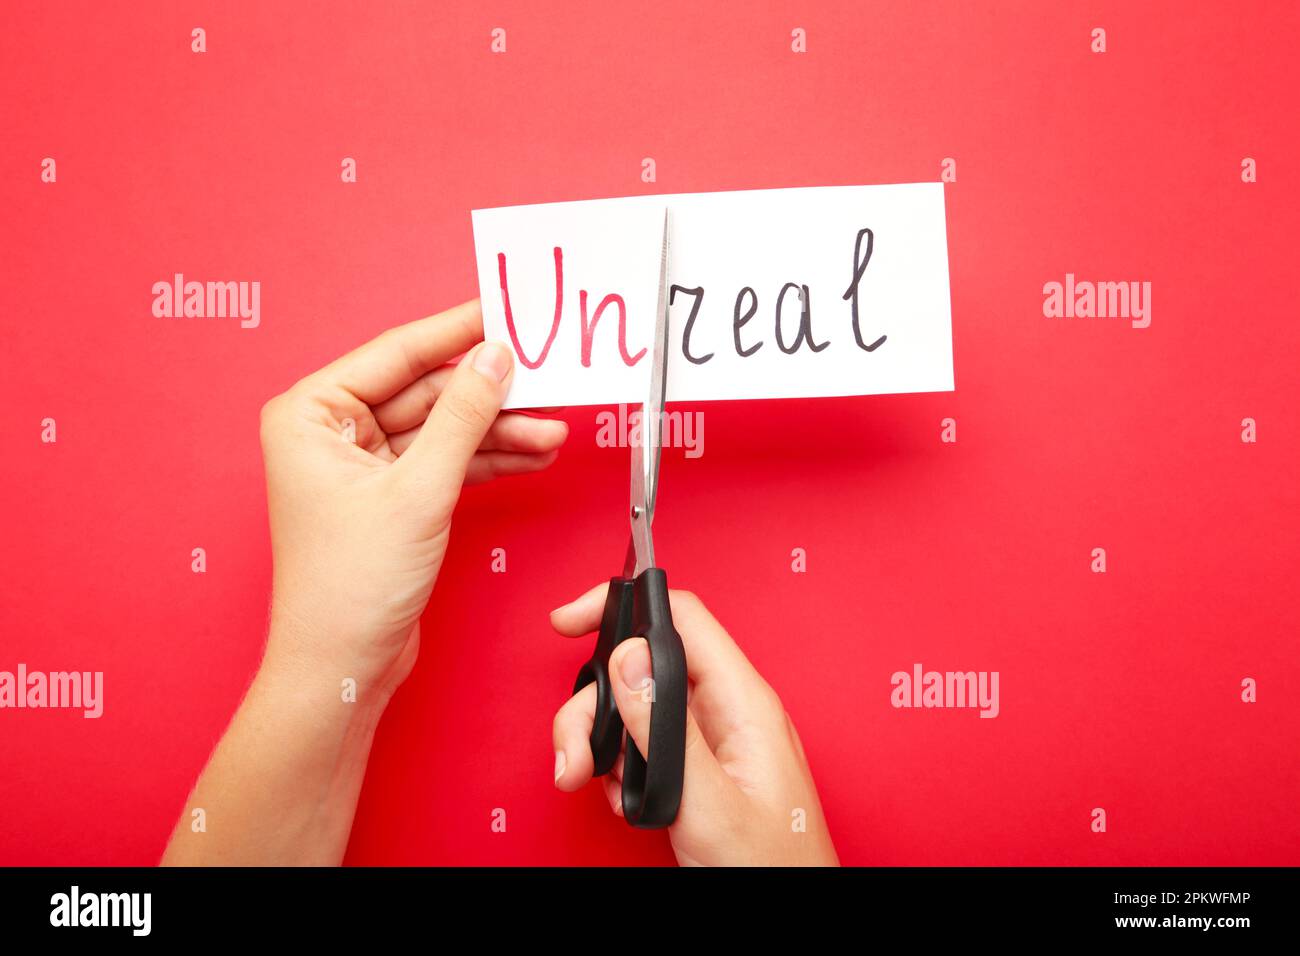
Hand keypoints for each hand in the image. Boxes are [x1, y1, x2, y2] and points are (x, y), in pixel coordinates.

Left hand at [260, 299, 566, 701]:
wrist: (345, 667)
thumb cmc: (350, 586)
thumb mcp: (418, 490)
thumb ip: (463, 417)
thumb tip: (497, 358)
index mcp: (311, 414)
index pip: (396, 355)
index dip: (456, 333)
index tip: (504, 311)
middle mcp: (331, 434)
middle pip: (425, 392)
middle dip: (488, 394)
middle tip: (544, 375)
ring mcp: (363, 467)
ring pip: (442, 429)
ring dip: (497, 431)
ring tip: (550, 431)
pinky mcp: (392, 499)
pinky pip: (446, 462)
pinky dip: (486, 461)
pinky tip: (530, 456)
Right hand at [550, 585, 837, 865]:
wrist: (789, 909)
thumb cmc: (772, 868)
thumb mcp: (710, 803)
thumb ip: (667, 730)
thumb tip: (630, 658)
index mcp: (743, 702)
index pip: (681, 619)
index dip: (624, 607)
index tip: (571, 621)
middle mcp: (727, 711)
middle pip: (642, 669)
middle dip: (594, 707)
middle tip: (573, 754)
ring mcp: (712, 740)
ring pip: (635, 709)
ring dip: (601, 743)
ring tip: (589, 781)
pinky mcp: (699, 768)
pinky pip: (645, 745)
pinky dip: (621, 770)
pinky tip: (628, 801)